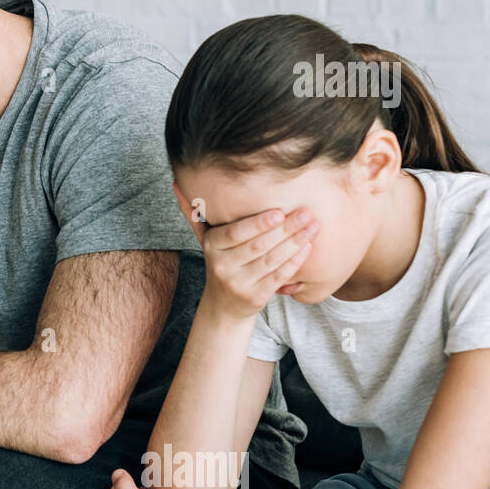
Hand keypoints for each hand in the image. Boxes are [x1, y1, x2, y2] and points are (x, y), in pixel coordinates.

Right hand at [172, 182, 318, 320]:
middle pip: (258, 246)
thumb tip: (176, 183)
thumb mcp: (205, 239)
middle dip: (285, 229)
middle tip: (306, 213)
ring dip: (296, 242)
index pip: (235, 234)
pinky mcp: (257, 296)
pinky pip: (279, 276)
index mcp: (212, 248)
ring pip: (271, 260)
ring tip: (313, 226)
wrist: (224, 305)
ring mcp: (240, 284)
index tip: (278, 212)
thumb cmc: (221, 261)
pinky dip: (295, 261)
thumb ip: (195, 213)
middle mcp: (223, 267)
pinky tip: (308, 247)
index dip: (257, 224)